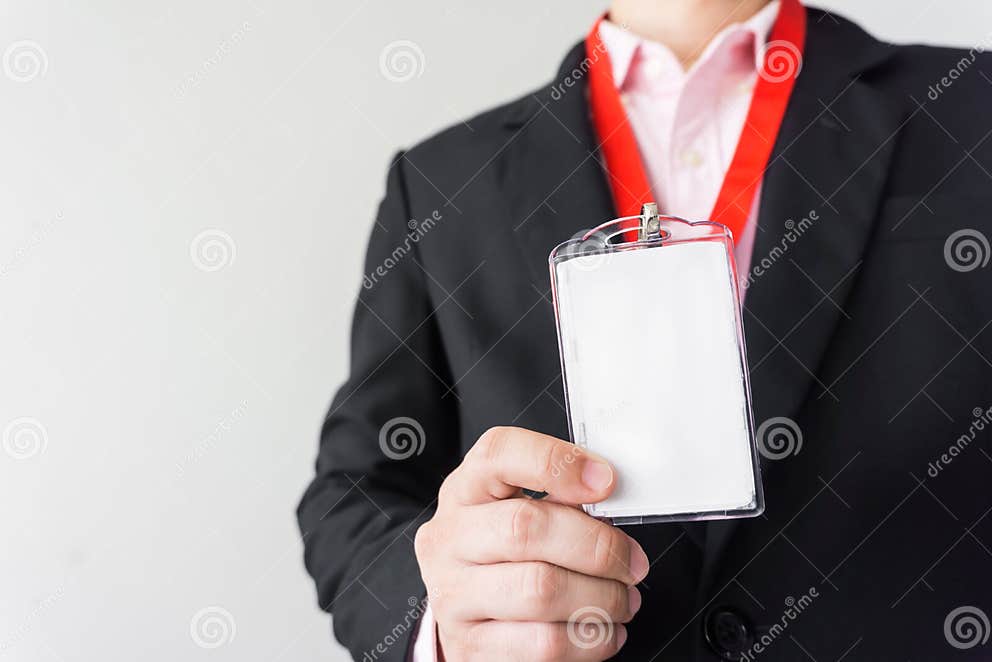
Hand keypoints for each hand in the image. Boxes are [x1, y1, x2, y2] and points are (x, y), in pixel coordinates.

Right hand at [414, 427, 648, 660]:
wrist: (461, 617)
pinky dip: (590, 639)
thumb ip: (558, 497)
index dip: (555, 461)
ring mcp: (452, 595)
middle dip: (598, 546)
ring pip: (541, 590)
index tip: (607, 481)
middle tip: (632, 562)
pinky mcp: (469, 645)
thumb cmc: (501, 554)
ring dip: (602, 598)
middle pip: (526, 527)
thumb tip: (610, 492)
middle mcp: (449, 538)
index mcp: (465, 490)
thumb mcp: (515, 510)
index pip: (498, 454)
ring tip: (623, 600)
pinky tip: (603, 630)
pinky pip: (544, 644)